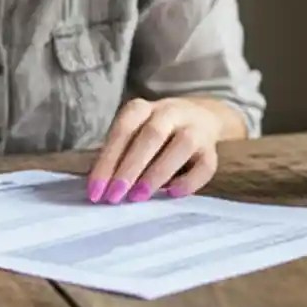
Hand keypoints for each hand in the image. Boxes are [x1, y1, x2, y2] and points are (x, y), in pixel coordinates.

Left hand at [86, 98, 222, 203]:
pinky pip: (205, 165)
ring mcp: (195, 128)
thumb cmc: (155, 133)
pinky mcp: (212, 149)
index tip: (95, 191)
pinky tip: (172, 193)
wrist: (201, 117)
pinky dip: (189, 181)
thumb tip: (99, 187)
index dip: (107, 161)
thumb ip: (118, 155)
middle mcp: (170, 113)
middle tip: (114, 196)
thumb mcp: (133, 134)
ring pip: (181, 146)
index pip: (123, 130)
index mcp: (143, 108)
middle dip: (130, 168)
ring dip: (158, 172)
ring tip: (138, 197)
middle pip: (151, 135)